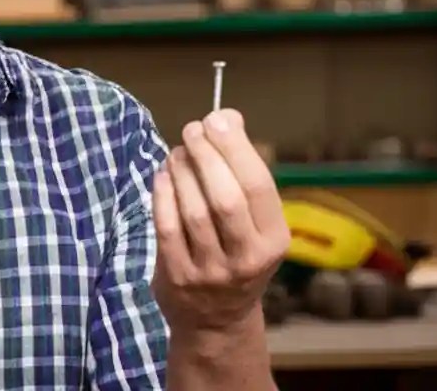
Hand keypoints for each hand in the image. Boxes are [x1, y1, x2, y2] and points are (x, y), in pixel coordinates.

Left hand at [151, 108, 289, 337]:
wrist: (217, 321)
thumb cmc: (236, 255)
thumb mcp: (255, 224)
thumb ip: (242, 174)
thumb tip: (228, 116)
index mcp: (273, 239)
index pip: (257, 186)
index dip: (235, 148)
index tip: (218, 119)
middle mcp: (246, 258)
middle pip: (226, 198)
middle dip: (206, 156)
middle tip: (192, 129)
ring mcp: (211, 271)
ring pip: (194, 211)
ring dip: (182, 171)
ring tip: (177, 151)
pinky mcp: (178, 277)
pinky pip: (167, 227)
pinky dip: (163, 195)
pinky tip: (163, 175)